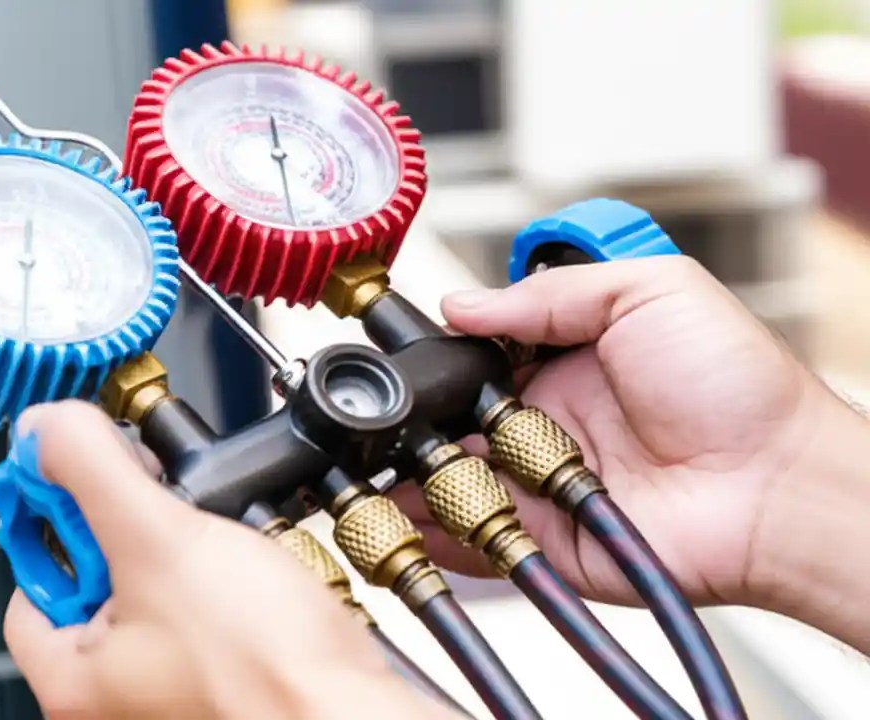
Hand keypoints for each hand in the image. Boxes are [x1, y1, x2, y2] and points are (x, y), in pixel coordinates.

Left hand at [5, 401, 446, 718]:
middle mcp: (117, 698)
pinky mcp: (228, 681)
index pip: (29, 587)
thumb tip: (42, 428)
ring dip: (185, 551)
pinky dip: (224, 581)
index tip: (83, 483)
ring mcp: (174, 692)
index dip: (55, 525)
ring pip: (160, 592)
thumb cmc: (263, 664)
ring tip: (217, 544)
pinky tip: (250, 571)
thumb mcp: (157, 539)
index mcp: (74, 681)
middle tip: (168, 514)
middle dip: (135, 532)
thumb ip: (90, 471)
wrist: (353, 713)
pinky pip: (208, 613)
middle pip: (99, 582)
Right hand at [394, 256, 869, 650]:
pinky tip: (400, 514)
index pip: (479, 354)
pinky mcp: (546, 538)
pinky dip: (434, 531)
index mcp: (568, 360)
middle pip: (454, 418)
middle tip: (390, 412)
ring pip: (454, 477)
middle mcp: (548, 419)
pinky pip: (475, 536)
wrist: (779, 487)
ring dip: (416, 471)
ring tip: (382, 461)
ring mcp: (542, 480)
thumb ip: (550, 294)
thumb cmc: (739, 386)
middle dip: (419, 416)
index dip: (444, 354)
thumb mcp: (652, 290)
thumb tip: (461, 302)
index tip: (411, 353)